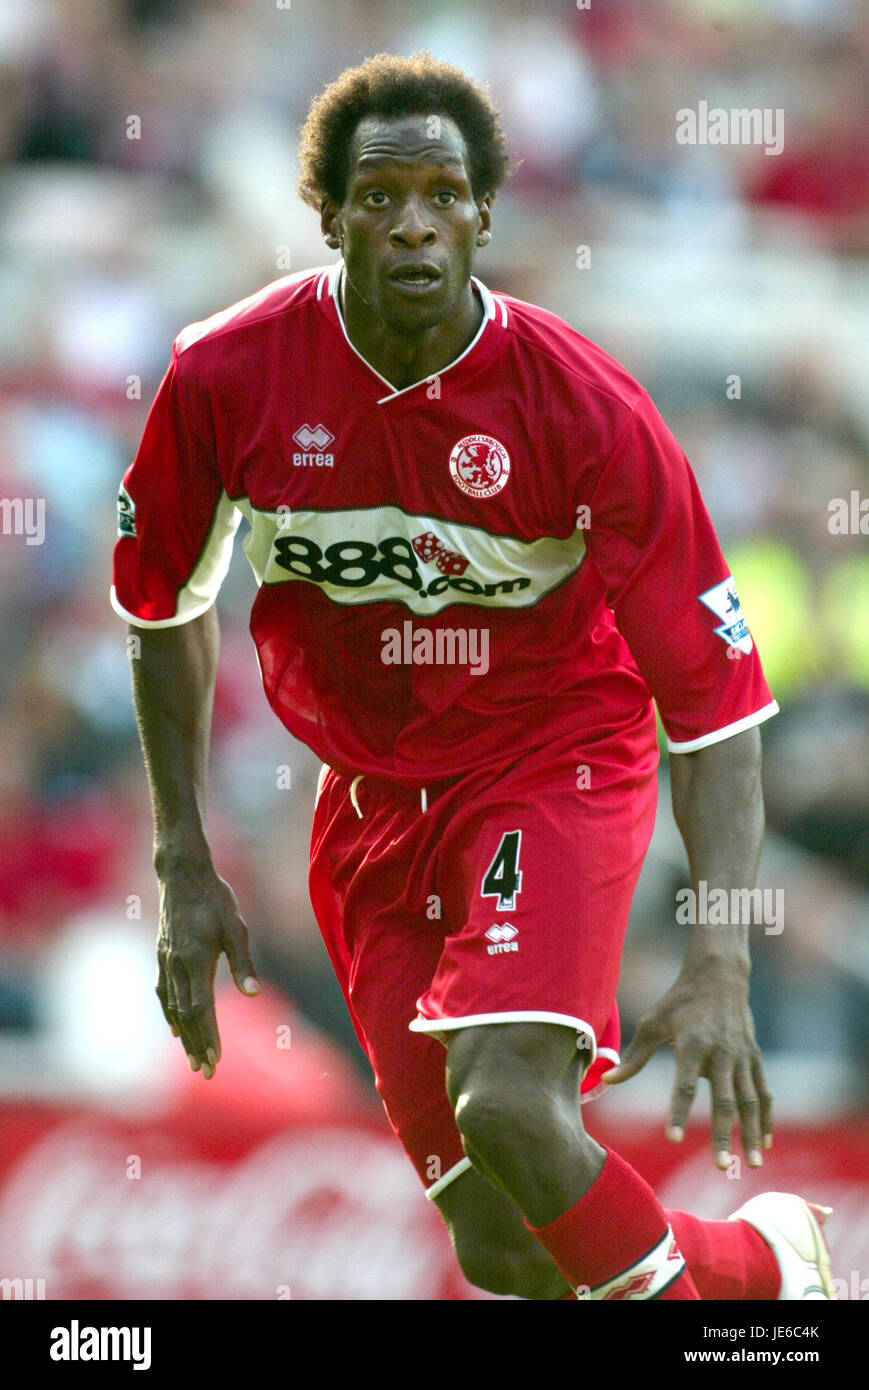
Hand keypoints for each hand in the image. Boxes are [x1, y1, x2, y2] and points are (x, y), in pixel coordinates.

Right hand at [155, 861, 258, 1077]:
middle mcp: (177, 965)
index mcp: (196, 960)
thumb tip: (253, 994)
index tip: (216, 1060)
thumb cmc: (214, 898)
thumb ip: (242, 962)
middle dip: (198, 1045)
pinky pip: (164, 993)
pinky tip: (175, 1029)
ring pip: (173, 1007)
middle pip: (186, 1015)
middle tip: (206, 1073)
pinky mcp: (163, 956)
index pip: (202, 1008)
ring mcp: (166, 961)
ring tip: (193, 1060)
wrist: (182, 874)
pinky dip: (170, 1015)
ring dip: (184, 1036)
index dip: (209, 1035)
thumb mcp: (235, 927)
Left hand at [601, 963, 772, 1169]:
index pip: (684, 1085)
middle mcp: (721, 1053)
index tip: (672, 1138)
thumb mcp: (652, 1023)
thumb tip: (606, 1078)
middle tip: (720, 1166)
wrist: (719, 976)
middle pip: (723, 1100)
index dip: (677, 1112)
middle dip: (722, 1134)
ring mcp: (742, 1057)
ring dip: (750, 1133)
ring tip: (751, 1164)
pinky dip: (765, 1117)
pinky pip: (763, 1091)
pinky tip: (764, 1142)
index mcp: (693, 1044)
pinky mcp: (754, 1058)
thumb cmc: (679, 1002)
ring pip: (749, 1101)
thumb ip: (634, 1056)